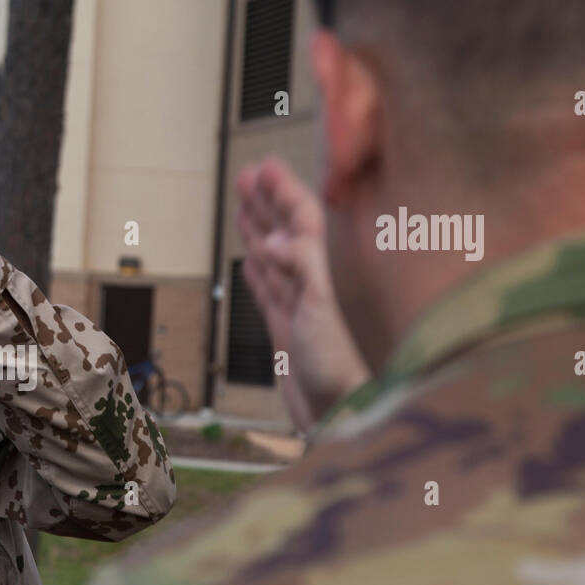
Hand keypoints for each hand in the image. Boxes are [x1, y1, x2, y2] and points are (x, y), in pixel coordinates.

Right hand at [236, 156, 369, 431]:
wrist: (340, 417)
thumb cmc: (341, 368)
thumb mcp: (321, 308)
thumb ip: (303, 265)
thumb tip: (277, 238)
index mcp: (325, 274)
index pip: (304, 220)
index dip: (284, 192)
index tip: (264, 167)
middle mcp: (314, 286)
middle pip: (287, 233)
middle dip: (267, 203)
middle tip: (245, 177)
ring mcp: (300, 308)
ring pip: (275, 259)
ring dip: (259, 231)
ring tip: (243, 207)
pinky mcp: (289, 332)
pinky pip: (269, 292)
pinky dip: (259, 273)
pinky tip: (252, 262)